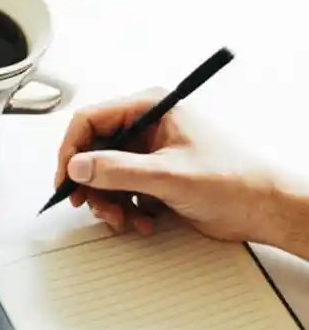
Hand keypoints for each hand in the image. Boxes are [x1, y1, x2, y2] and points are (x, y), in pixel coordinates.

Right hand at [54, 89, 296, 245]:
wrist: (262, 209)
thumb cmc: (232, 180)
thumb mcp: (168, 175)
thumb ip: (118, 170)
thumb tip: (77, 167)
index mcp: (151, 109)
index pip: (90, 120)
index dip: (72, 151)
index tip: (67, 180)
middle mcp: (146, 127)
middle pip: (92, 152)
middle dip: (91, 185)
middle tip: (92, 206)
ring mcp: (147, 154)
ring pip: (102, 177)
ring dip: (108, 203)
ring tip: (125, 219)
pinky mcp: (150, 177)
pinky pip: (118, 192)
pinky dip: (123, 211)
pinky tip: (141, 220)